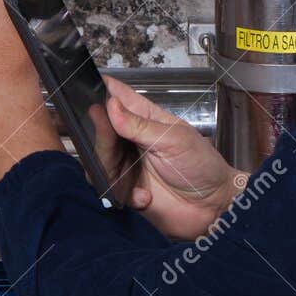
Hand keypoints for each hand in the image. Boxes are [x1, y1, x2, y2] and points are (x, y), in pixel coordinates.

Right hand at [102, 75, 247, 240]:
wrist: (213, 208)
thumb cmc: (201, 165)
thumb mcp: (174, 140)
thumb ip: (139, 125)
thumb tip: (110, 105)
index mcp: (145, 118)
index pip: (118, 96)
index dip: (101, 89)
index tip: (83, 87)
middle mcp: (131, 139)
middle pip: (100, 129)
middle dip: (100, 134)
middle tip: (110, 141)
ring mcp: (127, 164)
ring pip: (97, 159)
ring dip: (107, 167)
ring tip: (124, 176)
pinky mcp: (125, 190)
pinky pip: (106, 188)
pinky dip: (122, 192)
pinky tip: (144, 197)